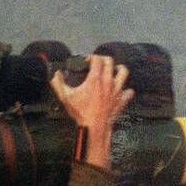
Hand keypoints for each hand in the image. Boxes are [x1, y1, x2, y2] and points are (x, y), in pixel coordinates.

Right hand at [49, 54, 131, 169]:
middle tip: (98, 63)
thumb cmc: (81, 113)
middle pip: (110, 62)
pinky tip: (121, 90)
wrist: (94, 128)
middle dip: (103, 59)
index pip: (97, 59)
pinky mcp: (122, 100)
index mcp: (95, 79)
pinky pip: (129, 91)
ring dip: (119, 68)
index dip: (91, 57)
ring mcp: (117, 90)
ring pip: (123, 72)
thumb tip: (56, 75)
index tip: (87, 60)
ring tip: (114, 69)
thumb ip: (59, 84)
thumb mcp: (65, 97)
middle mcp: (108, 81)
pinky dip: (126, 89)